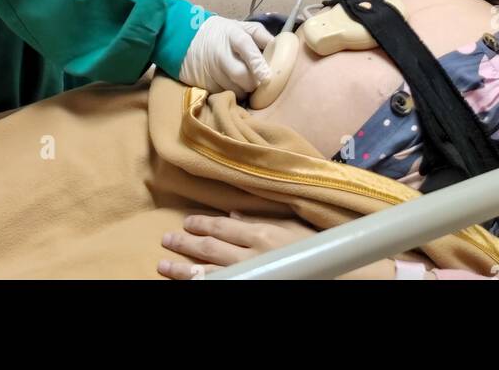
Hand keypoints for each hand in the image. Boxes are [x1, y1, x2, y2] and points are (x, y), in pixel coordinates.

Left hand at [157, 212, 402, 280]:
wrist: (335, 275)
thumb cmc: (313, 248)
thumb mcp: (288, 226)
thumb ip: (259, 219)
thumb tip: (233, 213)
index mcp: (262, 233)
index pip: (223, 227)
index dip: (202, 224)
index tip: (186, 221)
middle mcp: (253, 254)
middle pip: (210, 248)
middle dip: (185, 244)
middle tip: (165, 240)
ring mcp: (253, 273)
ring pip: (210, 271)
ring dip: (184, 269)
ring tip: (163, 265)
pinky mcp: (255, 285)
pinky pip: (224, 285)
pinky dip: (203, 284)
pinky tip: (189, 284)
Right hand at [177, 16, 273, 95]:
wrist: (186, 38)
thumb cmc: (221, 33)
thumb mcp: (240, 27)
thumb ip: (261, 35)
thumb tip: (279, 48)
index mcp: (232, 35)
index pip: (246, 48)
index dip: (257, 63)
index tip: (267, 77)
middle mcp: (220, 53)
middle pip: (241, 75)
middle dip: (254, 82)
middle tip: (258, 81)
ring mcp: (210, 70)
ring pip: (234, 89)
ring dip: (244, 90)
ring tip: (245, 83)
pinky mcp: (203, 83)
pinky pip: (223, 94)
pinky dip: (231, 94)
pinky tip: (232, 86)